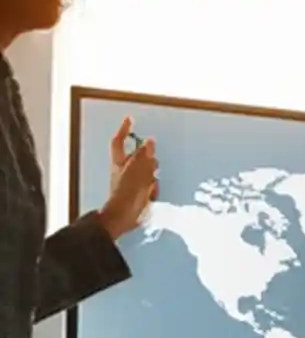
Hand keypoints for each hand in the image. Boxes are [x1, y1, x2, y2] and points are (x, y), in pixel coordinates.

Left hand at [98, 117, 157, 239]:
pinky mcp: (139, 192)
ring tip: (149, 184)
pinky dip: (152, 189)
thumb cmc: (126, 193)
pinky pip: (151, 185)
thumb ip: (145, 155)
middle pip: (139, 156)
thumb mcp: (137, 170)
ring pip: (148, 171)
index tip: (130, 120)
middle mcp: (124, 169)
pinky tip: (149, 194)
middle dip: (148, 160)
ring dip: (152, 176)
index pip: (120, 141)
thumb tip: (150, 141)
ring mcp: (132, 181)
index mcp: (120, 161)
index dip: (124, 130)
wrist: (124, 217)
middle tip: (151, 165)